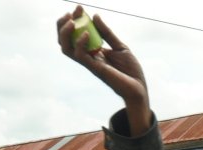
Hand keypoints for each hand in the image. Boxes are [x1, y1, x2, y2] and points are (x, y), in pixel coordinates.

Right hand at [56, 6, 151, 134]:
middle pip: (64, 41)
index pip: (74, 34)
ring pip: (66, 48)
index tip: (80, 8)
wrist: (139, 87)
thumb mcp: (120, 46)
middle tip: (71, 13)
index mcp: (91, 51)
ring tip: (72, 21)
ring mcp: (89, 63)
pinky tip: (87, 33)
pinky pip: (80, 55)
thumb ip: (107, 33)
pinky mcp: (95, 68)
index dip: (74, 20)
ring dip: (65, 33)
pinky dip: (80, 42)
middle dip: (63, 24)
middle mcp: (87, 57)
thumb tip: (95, 16)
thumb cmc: (130, 70)